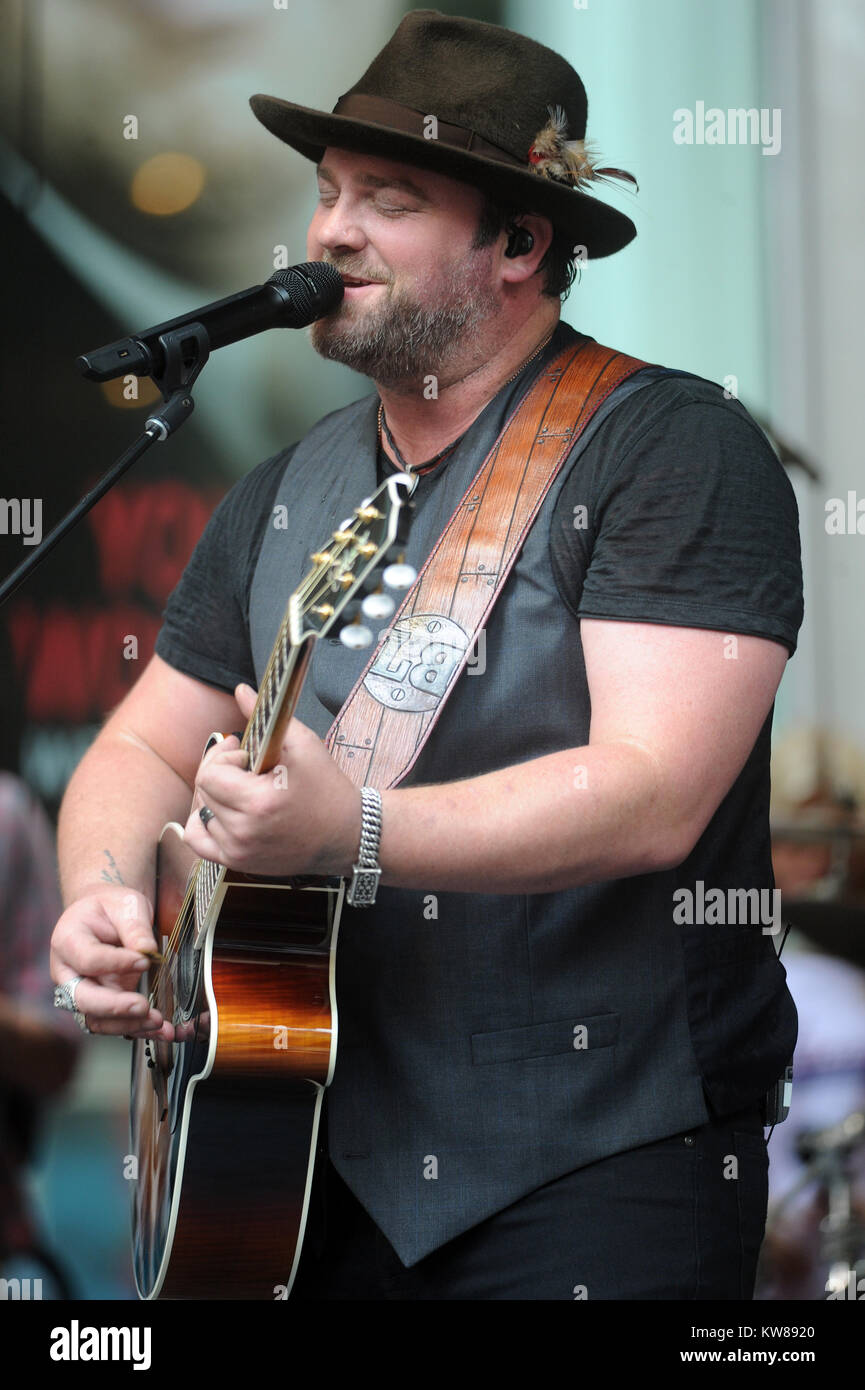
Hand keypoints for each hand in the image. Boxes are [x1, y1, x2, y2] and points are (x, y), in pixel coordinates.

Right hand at [50, 885, 174, 1039]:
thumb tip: (147, 950)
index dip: (115, 963)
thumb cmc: (111, 908)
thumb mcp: (125, 905)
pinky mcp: (102, 1006)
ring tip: (158, 1022)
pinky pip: (114, 1025)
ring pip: (96, 1020)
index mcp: (68, 941)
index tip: (145, 960)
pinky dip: (138, 1030)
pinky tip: (161, 1030)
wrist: (106, 917)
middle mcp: (68, 973)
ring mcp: (83, 993)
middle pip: (83, 999)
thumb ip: (135, 927)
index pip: (87, 959)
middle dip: (114, 1007)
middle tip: (143, 1006)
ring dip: (128, 1025)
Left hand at [181, 682, 361, 877]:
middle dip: (222, 772)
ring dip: (217, 797)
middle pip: (203, 791)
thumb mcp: (303, 744)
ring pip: (201, 812)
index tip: (244, 752)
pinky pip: (199, 841)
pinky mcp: (239, 862)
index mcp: (258, 802)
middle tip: (246, 767)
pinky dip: (204, 824)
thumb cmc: (328, 789)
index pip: (209, 774)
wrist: (348, 834)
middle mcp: (244, 831)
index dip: (224, 757)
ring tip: (244, 791)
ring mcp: (240, 851)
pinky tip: (225, 813)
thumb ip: (267, 716)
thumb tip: (241, 690)